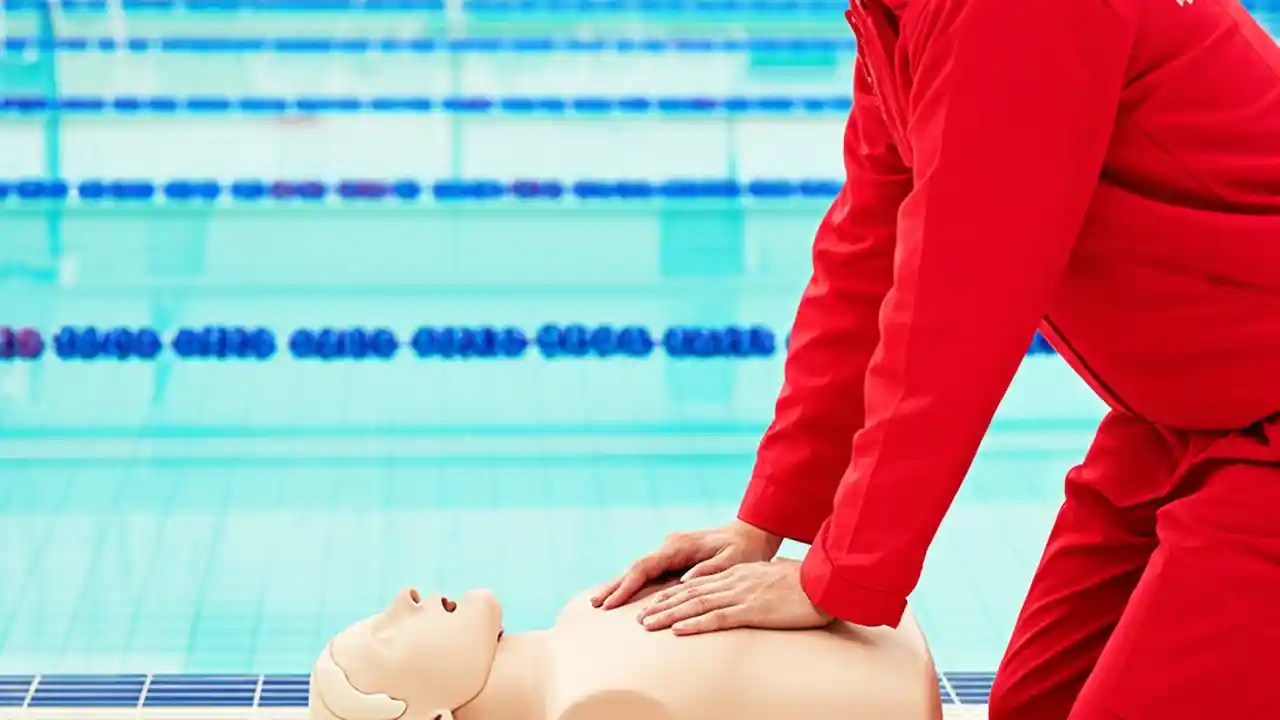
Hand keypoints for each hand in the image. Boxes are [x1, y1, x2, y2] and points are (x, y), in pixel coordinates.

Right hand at [591, 520, 781, 609]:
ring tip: (598, 603)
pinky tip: (620, 595)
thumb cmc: (744, 549)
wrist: (751, 533)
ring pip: (638, 570)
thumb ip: (710, 569)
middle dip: (614, 586)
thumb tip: (684, 582)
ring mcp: (669, 552)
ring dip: (619, 585)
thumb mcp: (733, 560)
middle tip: (594, 604)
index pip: (645, 567)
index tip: (611, 603)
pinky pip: (648, 573)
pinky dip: (632, 584)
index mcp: (679, 546)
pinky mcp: (673, 559)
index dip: (628, 586)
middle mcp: (669, 546)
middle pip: (635, 567)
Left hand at [634, 558, 831, 634]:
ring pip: (696, 605)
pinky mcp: (752, 609)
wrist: (825, 581)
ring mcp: (741, 595)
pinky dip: (694, 624)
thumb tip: (751, 588)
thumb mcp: (774, 578)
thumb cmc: (806, 582)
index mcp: (739, 574)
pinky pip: (717, 617)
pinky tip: (677, 630)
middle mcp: (734, 582)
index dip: (673, 594)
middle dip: (662, 605)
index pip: (698, 584)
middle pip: (690, 593)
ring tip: (647, 624)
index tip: (654, 603)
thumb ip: (757, 582)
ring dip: (669, 615)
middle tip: (639, 616)